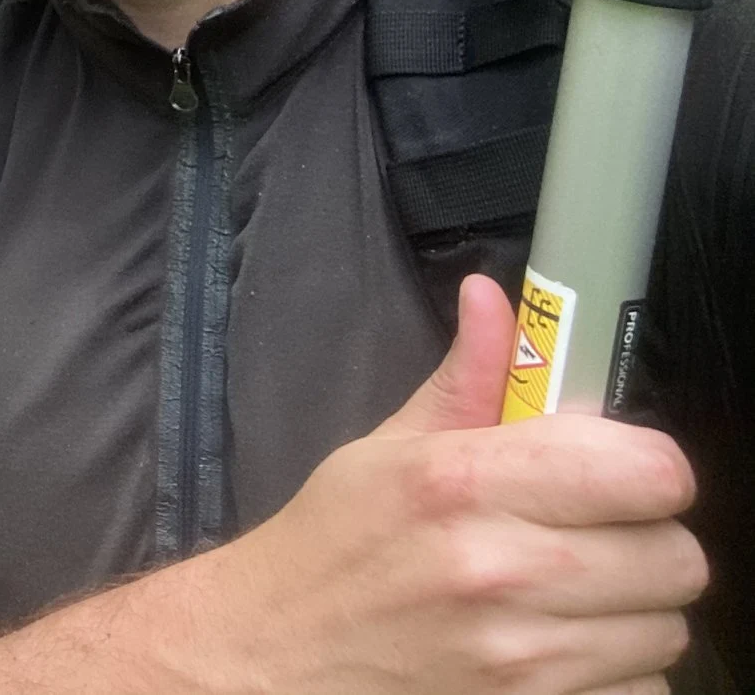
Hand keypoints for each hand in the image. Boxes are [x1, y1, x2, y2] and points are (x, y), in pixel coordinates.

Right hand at [163, 274, 705, 694]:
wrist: (278, 656)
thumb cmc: (336, 548)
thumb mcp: (386, 451)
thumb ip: (467, 381)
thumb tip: (493, 299)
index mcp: (464, 482)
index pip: (650, 472)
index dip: (647, 469)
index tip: (618, 474)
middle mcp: (501, 570)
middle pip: (677, 558)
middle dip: (645, 543)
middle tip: (592, 538)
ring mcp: (523, 659)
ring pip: (668, 632)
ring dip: (631, 614)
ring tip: (566, 598)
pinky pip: (644, 690)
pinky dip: (615, 673)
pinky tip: (557, 647)